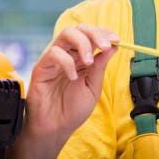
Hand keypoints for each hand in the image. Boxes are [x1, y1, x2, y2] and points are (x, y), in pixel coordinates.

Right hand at [26, 24, 118, 143]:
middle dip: (95, 34)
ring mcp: (54, 60)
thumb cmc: (72, 110)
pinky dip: (67, 62)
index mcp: (81, 58)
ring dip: (83, 44)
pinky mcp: (41, 68)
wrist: (55, 128)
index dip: (105, 34)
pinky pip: (54, 53)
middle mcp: (68, 55)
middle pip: (79, 29)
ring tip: (89, 62)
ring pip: (66, 34)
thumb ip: (100, 67)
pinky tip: (72, 77)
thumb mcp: (93, 87)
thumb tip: (113, 47)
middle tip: (105, 45)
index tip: (117, 40)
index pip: (91, 36)